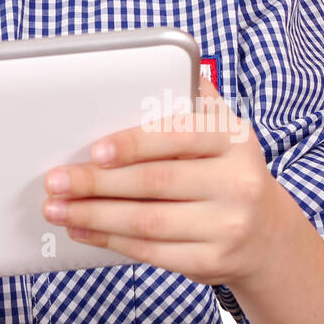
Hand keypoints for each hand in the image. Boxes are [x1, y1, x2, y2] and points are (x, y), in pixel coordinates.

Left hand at [40, 73, 303, 287]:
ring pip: (146, 222)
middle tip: (55, 180)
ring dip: (93, 215)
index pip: (178, 137)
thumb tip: (159, 60)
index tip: (95, 151)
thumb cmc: (226, 169)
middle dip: (96, 183)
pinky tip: (82, 229)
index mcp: (234, 141)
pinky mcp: (211, 263)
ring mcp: (226, 227)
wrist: (268, 234)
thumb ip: (193, 99)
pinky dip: (109, 240)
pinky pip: (150, 252)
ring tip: (56, 208)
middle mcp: (236, 184)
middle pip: (154, 183)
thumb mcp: (223, 130)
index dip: (134, 144)